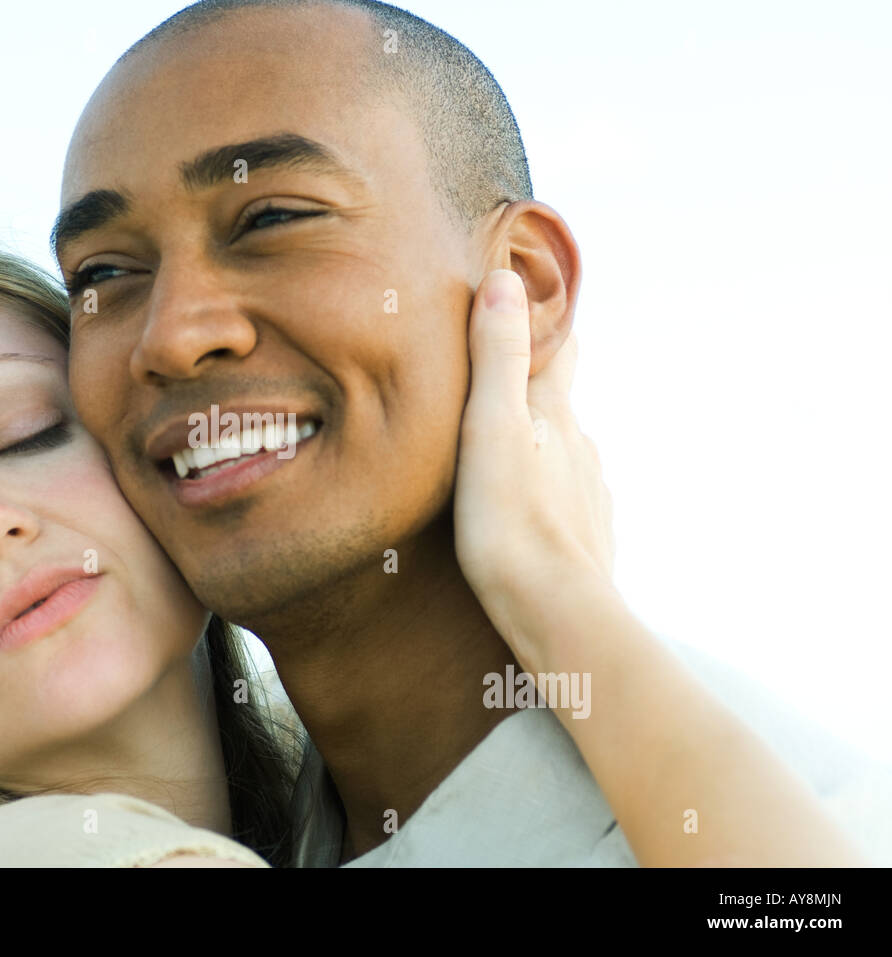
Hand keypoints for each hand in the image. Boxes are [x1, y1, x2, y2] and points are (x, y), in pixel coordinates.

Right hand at [454, 270, 615, 668]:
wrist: (557, 613)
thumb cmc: (511, 524)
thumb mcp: (490, 429)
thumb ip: (497, 356)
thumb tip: (505, 279)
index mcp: (555, 414)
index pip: (560, 347)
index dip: (545, 320)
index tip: (526, 298)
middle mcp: (581, 446)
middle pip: (560, 400)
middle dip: (532, 385)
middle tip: (493, 379)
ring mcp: (588, 493)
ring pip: (563, 453)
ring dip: (536, 445)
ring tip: (497, 452)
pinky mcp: (586, 537)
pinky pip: (564, 501)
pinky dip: (544, 494)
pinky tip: (520, 511)